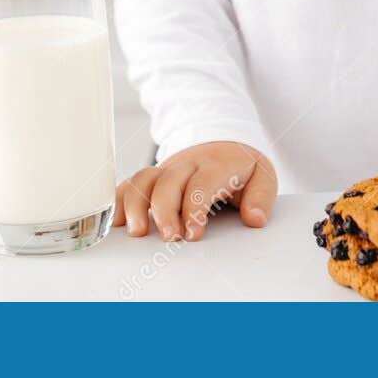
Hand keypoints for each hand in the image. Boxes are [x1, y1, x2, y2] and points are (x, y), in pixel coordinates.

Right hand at [112, 140, 276, 241]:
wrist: (222, 140)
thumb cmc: (240, 165)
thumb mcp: (262, 175)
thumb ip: (261, 197)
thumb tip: (254, 219)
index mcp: (216, 163)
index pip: (201, 183)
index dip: (195, 208)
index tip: (194, 234)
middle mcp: (187, 163)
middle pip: (168, 182)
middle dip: (165, 211)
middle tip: (170, 237)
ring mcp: (166, 169)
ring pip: (144, 179)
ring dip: (136, 205)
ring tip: (137, 232)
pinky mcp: (153, 177)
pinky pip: (130, 183)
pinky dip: (119, 200)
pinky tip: (115, 222)